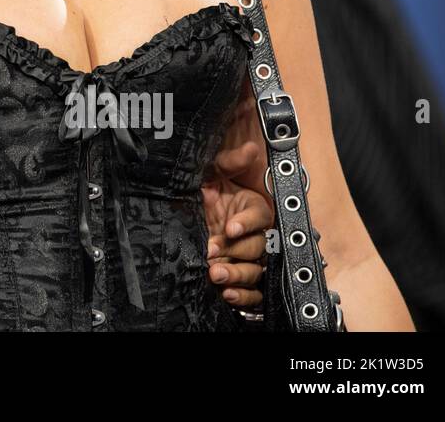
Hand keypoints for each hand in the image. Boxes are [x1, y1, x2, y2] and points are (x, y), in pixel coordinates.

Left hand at [201, 138, 272, 309]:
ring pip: (255, 271)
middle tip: (213, 252)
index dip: (246, 222)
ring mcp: (247, 258)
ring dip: (237, 274)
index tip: (229, 226)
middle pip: (258, 248)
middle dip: (236, 251)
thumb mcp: (213, 173)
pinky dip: (243, 296)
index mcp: (253, 209)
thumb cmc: (205, 193)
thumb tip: (250, 149)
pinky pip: (253, 294)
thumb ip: (230, 162)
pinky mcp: (241, 278)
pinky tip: (228, 294)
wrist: (185, 214)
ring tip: (216, 274)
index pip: (259, 217)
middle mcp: (253, 235)